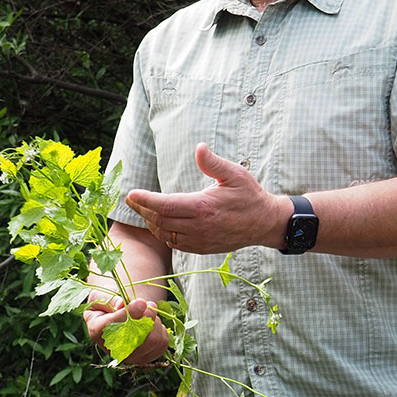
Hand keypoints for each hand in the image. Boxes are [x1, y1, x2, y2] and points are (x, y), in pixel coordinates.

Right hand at [83, 296, 168, 363]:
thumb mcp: (101, 295)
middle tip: (149, 304)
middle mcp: (112, 349)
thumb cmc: (108, 302)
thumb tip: (121, 305)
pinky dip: (161, 330)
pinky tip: (152, 323)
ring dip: (155, 322)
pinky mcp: (145, 357)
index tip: (141, 302)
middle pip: (137, 337)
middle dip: (147, 317)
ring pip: (152, 341)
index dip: (129, 314)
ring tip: (149, 311)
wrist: (118, 312)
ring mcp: (130, 356)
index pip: (112, 326)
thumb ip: (108, 298)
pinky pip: (162, 344)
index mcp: (96, 330)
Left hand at [125, 143, 289, 253]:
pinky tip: (160, 224)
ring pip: (165, 234)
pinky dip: (163, 234)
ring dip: (152, 222)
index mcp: (202, 207)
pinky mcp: (202, 248)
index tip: (131, 194)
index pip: (164, 205)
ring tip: (144, 210)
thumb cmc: (249, 195)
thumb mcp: (234, 173)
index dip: (145, 200)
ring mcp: (200, 240)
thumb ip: (213, 162)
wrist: (264, 223)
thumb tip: (199, 148)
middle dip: (143, 210)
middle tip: (133, 200)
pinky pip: (175, 244)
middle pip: (160, 220)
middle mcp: (198, 227)